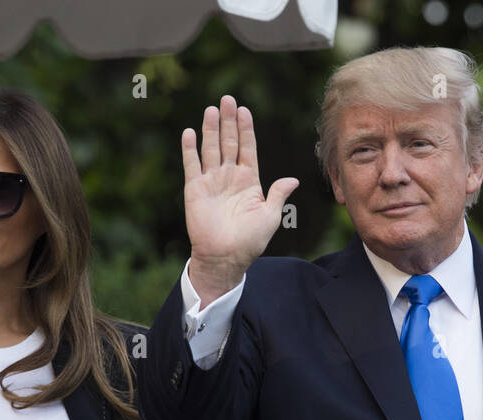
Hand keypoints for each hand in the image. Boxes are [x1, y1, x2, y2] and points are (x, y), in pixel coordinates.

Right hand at [182, 94, 297, 305]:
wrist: (226, 257)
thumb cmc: (250, 241)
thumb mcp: (270, 216)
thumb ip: (278, 194)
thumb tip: (293, 179)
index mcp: (249, 181)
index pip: (247, 148)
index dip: (246, 129)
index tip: (244, 110)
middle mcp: (230, 177)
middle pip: (229, 142)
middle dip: (228, 121)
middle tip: (227, 99)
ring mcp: (212, 181)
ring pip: (211, 148)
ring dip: (211, 129)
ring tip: (211, 109)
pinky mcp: (195, 189)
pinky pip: (192, 165)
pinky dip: (190, 148)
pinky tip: (189, 132)